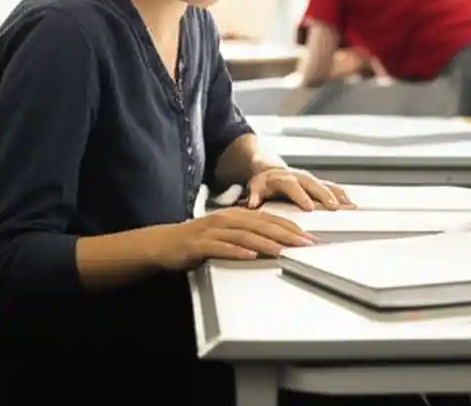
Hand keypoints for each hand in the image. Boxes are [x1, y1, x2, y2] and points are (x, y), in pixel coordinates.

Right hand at [153, 208, 316, 269]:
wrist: (163, 244)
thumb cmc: (198, 240)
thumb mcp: (226, 233)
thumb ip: (248, 235)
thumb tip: (275, 242)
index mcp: (236, 215)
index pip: (268, 218)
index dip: (290, 226)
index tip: (308, 236)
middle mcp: (226, 219)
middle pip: (261, 224)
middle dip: (285, 233)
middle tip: (304, 243)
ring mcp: (212, 231)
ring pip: (244, 235)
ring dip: (265, 242)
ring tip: (282, 250)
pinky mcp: (199, 244)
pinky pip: (221, 247)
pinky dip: (236, 251)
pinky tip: (250, 256)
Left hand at [245, 162, 352, 210]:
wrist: (272, 170)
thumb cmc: (264, 181)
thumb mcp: (255, 186)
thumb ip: (254, 195)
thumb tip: (252, 204)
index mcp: (285, 178)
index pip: (294, 187)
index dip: (302, 197)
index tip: (309, 207)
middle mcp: (300, 177)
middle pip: (314, 185)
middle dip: (325, 196)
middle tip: (334, 207)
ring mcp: (311, 179)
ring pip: (326, 185)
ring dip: (337, 195)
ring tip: (348, 205)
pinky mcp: (317, 183)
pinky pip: (332, 187)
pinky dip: (341, 195)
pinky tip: (350, 203)